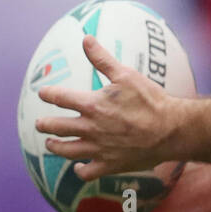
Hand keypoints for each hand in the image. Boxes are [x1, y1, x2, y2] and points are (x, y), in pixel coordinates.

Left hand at [36, 34, 183, 179]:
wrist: (171, 129)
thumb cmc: (150, 100)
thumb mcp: (126, 75)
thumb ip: (102, 59)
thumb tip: (86, 39)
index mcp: (92, 105)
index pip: (60, 98)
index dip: (48, 94)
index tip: (43, 93)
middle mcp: (90, 128)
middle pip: (57, 127)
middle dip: (45, 125)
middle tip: (39, 124)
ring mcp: (98, 149)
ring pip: (67, 151)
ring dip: (55, 147)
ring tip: (50, 144)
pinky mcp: (110, 165)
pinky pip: (87, 172)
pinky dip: (79, 171)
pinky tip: (77, 167)